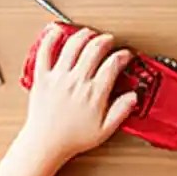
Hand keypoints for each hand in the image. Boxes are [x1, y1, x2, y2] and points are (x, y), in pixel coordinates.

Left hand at [18, 25, 137, 163]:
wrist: (44, 144)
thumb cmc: (72, 138)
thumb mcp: (104, 130)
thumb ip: (121, 111)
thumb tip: (133, 96)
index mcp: (94, 93)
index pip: (113, 64)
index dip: (123, 55)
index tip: (126, 55)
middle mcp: (76, 81)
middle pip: (94, 49)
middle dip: (105, 40)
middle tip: (109, 40)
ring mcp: (58, 77)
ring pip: (73, 45)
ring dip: (84, 35)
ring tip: (89, 33)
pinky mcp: (42, 77)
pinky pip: (44, 52)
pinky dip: (50, 38)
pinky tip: (56, 31)